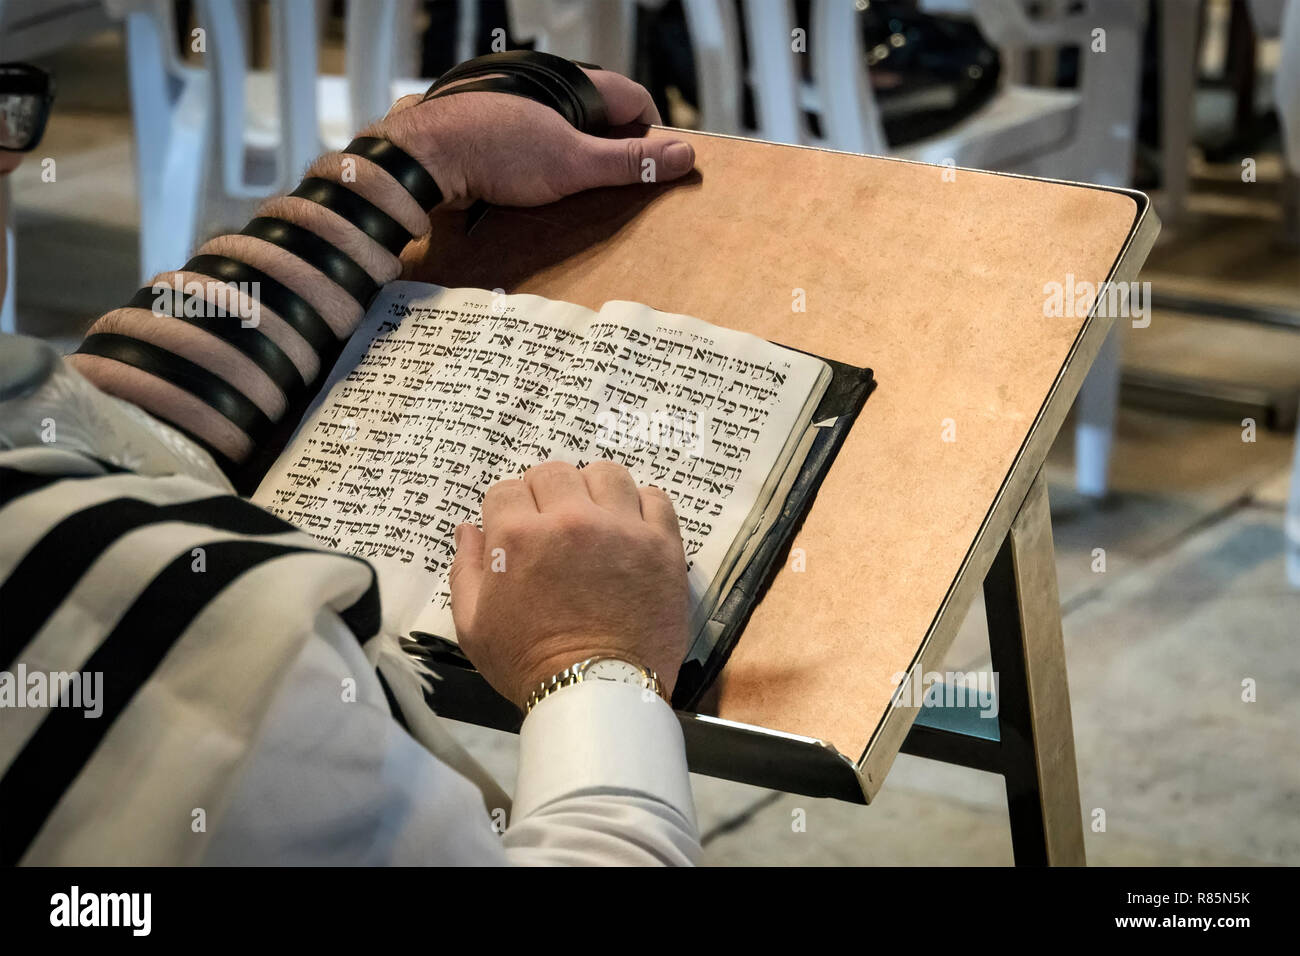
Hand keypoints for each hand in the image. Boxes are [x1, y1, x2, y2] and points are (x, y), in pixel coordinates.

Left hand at [374, 69, 695, 208]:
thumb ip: (629, 162)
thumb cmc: (495, 151)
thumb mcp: (574, 163)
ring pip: (567, 130)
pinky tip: (539, 188)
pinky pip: (534, 141)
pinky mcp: (494, 124)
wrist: (424, 156)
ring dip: (578, 160)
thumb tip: (683, 156)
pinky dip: (545, 163)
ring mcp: (519, 104)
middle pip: (602, 117)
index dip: (650, 135)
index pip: (635, 101)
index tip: (654, 168)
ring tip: (577, 192)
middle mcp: (549, 85)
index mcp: (575, 84)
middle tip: (616, 187)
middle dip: (614, 152)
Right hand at [449, 461, 688, 709]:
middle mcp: (571, 520)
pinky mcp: (662, 545)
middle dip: (545, 494)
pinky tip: (630, 527)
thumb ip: (465, 570)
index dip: (507, 510)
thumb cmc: (530, 664)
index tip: (516, 531)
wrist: (597, 695)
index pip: (506, 489)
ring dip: (594, 490)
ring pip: (606, 474)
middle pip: (554, 472)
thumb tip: (469, 529)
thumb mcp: (474, 626)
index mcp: (519, 537)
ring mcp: (622, 529)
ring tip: (594, 518)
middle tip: (552, 525)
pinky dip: (641, 505)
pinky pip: (655, 498)